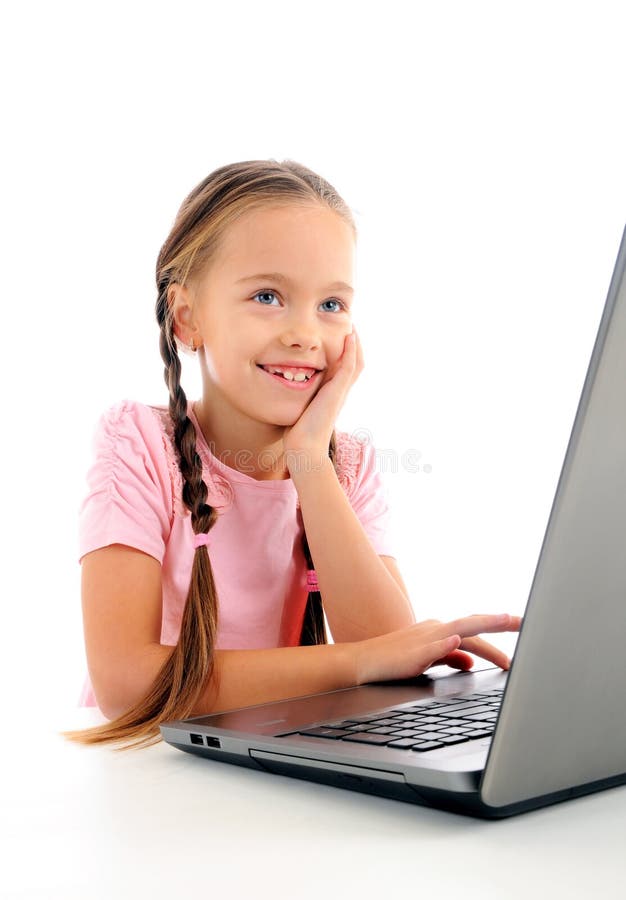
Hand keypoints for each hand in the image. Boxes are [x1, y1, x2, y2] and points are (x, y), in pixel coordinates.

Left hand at [283, 327, 363, 468]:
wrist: (304, 448)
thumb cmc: (297, 432)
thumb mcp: (298, 407)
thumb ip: (297, 395)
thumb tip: (283, 386)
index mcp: (332, 393)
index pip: (344, 366)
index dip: (345, 349)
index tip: (338, 333)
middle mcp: (340, 391)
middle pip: (355, 361)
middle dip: (353, 342)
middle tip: (349, 323)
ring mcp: (341, 391)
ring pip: (356, 361)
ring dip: (355, 342)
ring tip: (351, 324)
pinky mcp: (337, 392)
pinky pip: (349, 367)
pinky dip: (351, 351)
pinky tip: (349, 336)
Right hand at [351, 613, 522, 685]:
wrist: (365, 662)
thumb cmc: (395, 660)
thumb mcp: (429, 658)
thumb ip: (450, 658)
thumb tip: (470, 662)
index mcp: (442, 630)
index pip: (476, 627)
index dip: (499, 624)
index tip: (523, 623)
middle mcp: (438, 629)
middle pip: (474, 624)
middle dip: (501, 622)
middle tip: (526, 622)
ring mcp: (426, 638)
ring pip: (460, 629)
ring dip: (483, 624)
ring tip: (504, 620)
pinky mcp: (415, 652)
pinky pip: (432, 646)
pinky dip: (446, 643)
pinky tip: (457, 641)